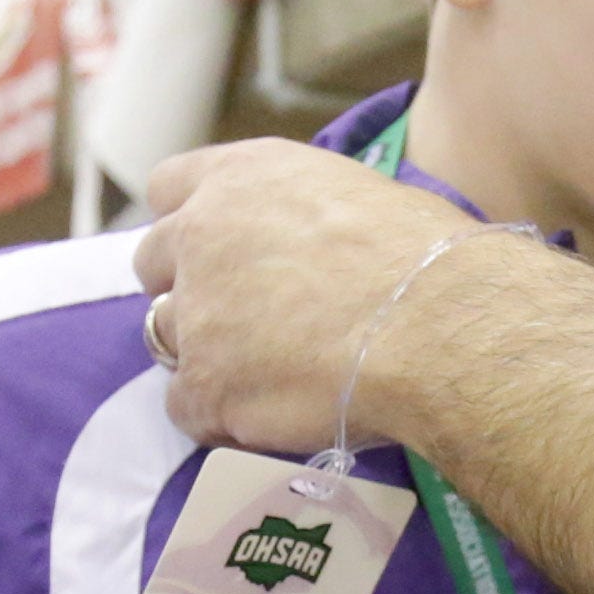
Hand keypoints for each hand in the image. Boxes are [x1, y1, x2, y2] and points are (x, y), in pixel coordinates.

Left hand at [134, 142, 465, 453]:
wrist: (439, 327)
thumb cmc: (430, 260)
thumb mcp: (362, 198)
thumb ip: (306, 218)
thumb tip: (317, 252)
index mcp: (242, 176)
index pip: (169, 187)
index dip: (191, 222)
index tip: (220, 249)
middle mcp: (202, 232)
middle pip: (154, 262)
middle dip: (191, 288)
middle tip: (246, 317)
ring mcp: (196, 311)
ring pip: (167, 336)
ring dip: (207, 353)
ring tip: (270, 374)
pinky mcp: (205, 384)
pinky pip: (188, 408)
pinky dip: (222, 417)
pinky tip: (272, 417)